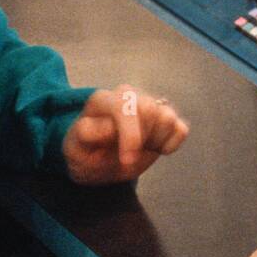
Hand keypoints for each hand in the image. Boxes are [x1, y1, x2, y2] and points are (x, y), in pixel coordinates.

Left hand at [62, 85, 188, 184]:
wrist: (95, 160)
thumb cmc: (84, 154)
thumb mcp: (75, 151)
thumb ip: (87, 134)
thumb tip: (110, 126)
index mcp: (102, 100)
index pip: (124, 107)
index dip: (131, 136)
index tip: (127, 162)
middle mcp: (127, 95)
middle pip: (150, 109)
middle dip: (142, 140)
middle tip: (128, 158)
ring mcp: (148, 103)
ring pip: (167, 118)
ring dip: (155, 142)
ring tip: (137, 150)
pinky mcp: (165, 117)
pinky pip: (180, 129)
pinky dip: (171, 144)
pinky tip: (154, 148)